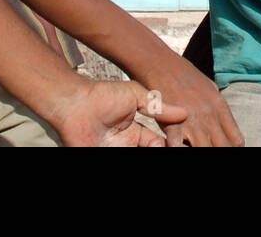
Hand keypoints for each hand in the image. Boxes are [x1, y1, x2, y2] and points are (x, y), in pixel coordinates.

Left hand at [52, 79, 187, 146]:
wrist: (76, 104)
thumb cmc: (103, 96)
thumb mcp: (136, 97)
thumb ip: (159, 107)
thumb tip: (185, 113)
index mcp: (135, 132)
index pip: (157, 145)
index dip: (169, 146)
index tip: (177, 146)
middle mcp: (126, 145)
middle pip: (150, 152)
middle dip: (161, 152)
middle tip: (174, 149)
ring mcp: (113, 152)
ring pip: (136, 159)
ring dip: (149, 154)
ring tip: (154, 148)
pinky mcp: (100, 156)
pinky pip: (117, 164)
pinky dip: (130, 156)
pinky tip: (136, 148)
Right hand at [141, 60, 244, 146]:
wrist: (160, 65)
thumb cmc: (183, 75)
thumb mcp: (209, 87)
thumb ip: (217, 106)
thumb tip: (224, 121)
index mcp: (220, 107)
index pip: (237, 139)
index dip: (233, 148)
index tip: (226, 148)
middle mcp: (209, 117)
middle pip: (224, 148)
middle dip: (220, 152)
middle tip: (211, 148)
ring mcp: (192, 122)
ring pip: (205, 151)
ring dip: (200, 151)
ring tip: (194, 147)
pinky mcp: (172, 126)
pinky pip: (177, 148)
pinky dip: (178, 150)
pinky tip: (176, 146)